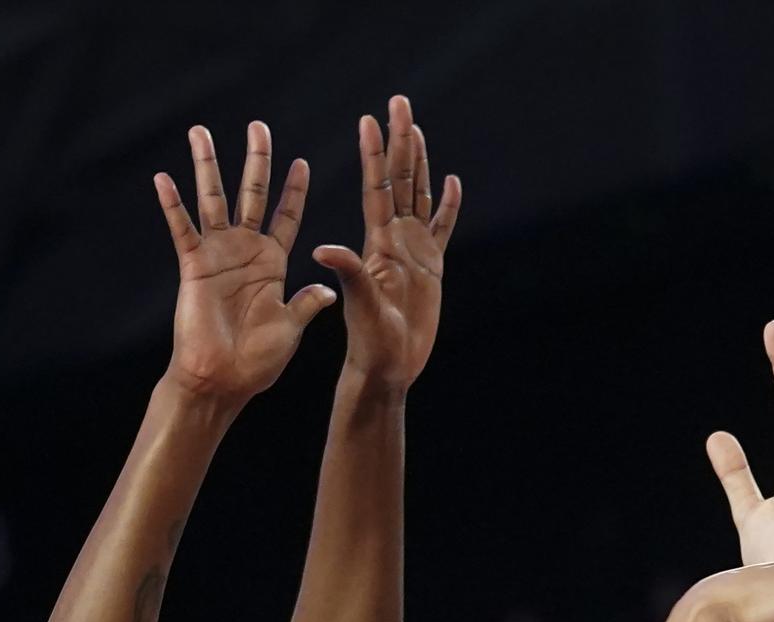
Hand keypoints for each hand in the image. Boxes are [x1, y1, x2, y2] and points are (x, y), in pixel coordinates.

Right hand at [155, 122, 335, 402]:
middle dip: (256, 161)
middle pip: (252, 195)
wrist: (223, 380)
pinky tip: (164, 177)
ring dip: (208, 166)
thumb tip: (328, 289)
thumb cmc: (258, 362)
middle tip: (258, 127)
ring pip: (213, 199)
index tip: (301, 162)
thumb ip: (306, 304)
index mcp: (274, 264)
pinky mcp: (194, 266)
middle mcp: (246, 251)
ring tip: (201, 131)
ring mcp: (218, 255)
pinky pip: (182, 229)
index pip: (286, 216)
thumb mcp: (290, 329)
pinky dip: (172, 204)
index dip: (294, 190)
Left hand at [312, 96, 461, 395]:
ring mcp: (413, 252)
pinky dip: (447, 206)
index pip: (376, 187)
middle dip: (398, 141)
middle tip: (398, 102)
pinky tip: (450, 182)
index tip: (370, 119)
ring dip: (418, 163)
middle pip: (399, 180)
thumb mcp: (358, 304)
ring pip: (417, 196)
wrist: (386, 367)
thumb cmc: (369, 343)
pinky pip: (440, 229)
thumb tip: (323, 247)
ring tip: (416, 129)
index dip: (374, 153)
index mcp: (376, 243)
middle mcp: (393, 239)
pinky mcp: (430, 269)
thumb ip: (347, 273)